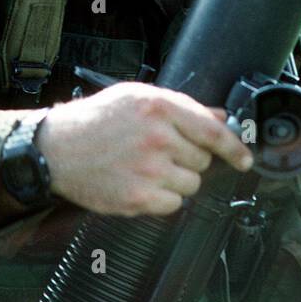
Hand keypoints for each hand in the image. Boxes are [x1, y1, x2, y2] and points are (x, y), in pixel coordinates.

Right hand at [36, 82, 252, 216]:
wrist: (56, 149)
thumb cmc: (96, 120)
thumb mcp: (137, 98)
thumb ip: (182, 107)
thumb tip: (221, 116)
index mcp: (160, 107)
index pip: (213, 131)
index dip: (235, 147)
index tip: (244, 158)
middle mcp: (158, 137)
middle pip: (203, 160)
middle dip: (188, 158)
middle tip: (160, 152)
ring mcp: (149, 170)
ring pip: (191, 184)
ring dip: (176, 179)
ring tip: (146, 167)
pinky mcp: (138, 198)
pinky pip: (173, 204)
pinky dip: (162, 198)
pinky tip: (140, 183)